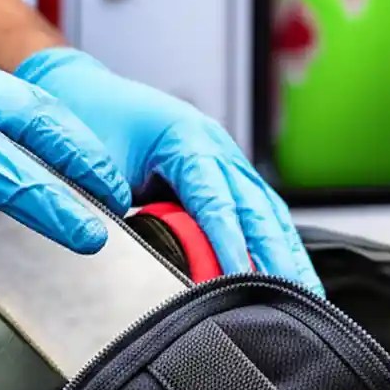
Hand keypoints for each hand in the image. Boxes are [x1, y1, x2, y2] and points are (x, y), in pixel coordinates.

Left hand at [15, 48, 322, 294]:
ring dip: (287, 253)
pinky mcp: (221, 170)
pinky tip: (288, 270)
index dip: (229, 244)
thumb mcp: (102, 170)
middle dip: (279, 257)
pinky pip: (256, 208)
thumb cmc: (87, 123)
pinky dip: (273, 240)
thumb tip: (151, 264)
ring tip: (309, 295)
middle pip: (258, 207)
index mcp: (186, 139)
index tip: (238, 282)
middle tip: (300, 300)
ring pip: (266, 209)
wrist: (80, 90)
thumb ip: (127, 214)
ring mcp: (223, 156)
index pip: (217, 201)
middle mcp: (214, 145)